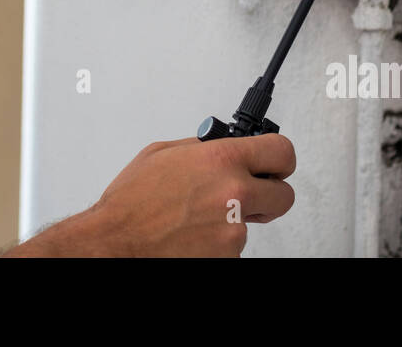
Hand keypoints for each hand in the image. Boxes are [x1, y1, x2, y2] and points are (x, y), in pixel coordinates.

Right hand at [88, 134, 295, 255]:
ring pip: (254, 221)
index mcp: (221, 159)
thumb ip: (201, 147)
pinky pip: (235, 244)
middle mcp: (234, 193)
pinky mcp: (228, 256)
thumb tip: (218, 145)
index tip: (276, 163)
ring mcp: (233, 229)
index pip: (282, 151)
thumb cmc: (132, 201)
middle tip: (251, 193)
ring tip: (199, 215)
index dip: (280, 158)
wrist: (117, 241)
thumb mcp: (163, 153)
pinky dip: (219, 240)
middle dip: (269, 192)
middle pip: (284, 194)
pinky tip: (194, 232)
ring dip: (236, 218)